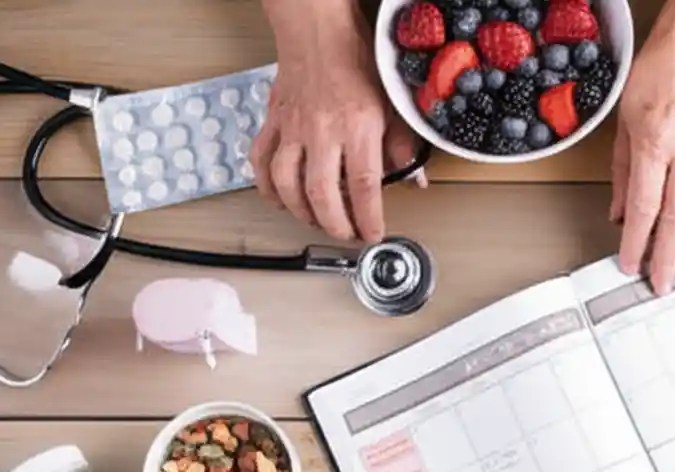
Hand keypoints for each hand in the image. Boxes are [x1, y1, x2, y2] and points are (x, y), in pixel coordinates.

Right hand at [253, 0, 424, 243]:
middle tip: (347, 234)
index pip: (364, 186)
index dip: (368, 218)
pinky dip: (267, 188)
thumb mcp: (392, 106)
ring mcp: (292, 130)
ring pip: (286, 184)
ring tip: (317, 220)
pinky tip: (281, 199)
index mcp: (357, 127)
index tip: (372, 234)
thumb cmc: (356, 64)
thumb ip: (403, 147)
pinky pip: (261, 163)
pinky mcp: (272, 124)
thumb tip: (414, 179)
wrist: (318, 34)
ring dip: (301, 211)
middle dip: (335, 224)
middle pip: (321, 193)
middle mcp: (322, 132)